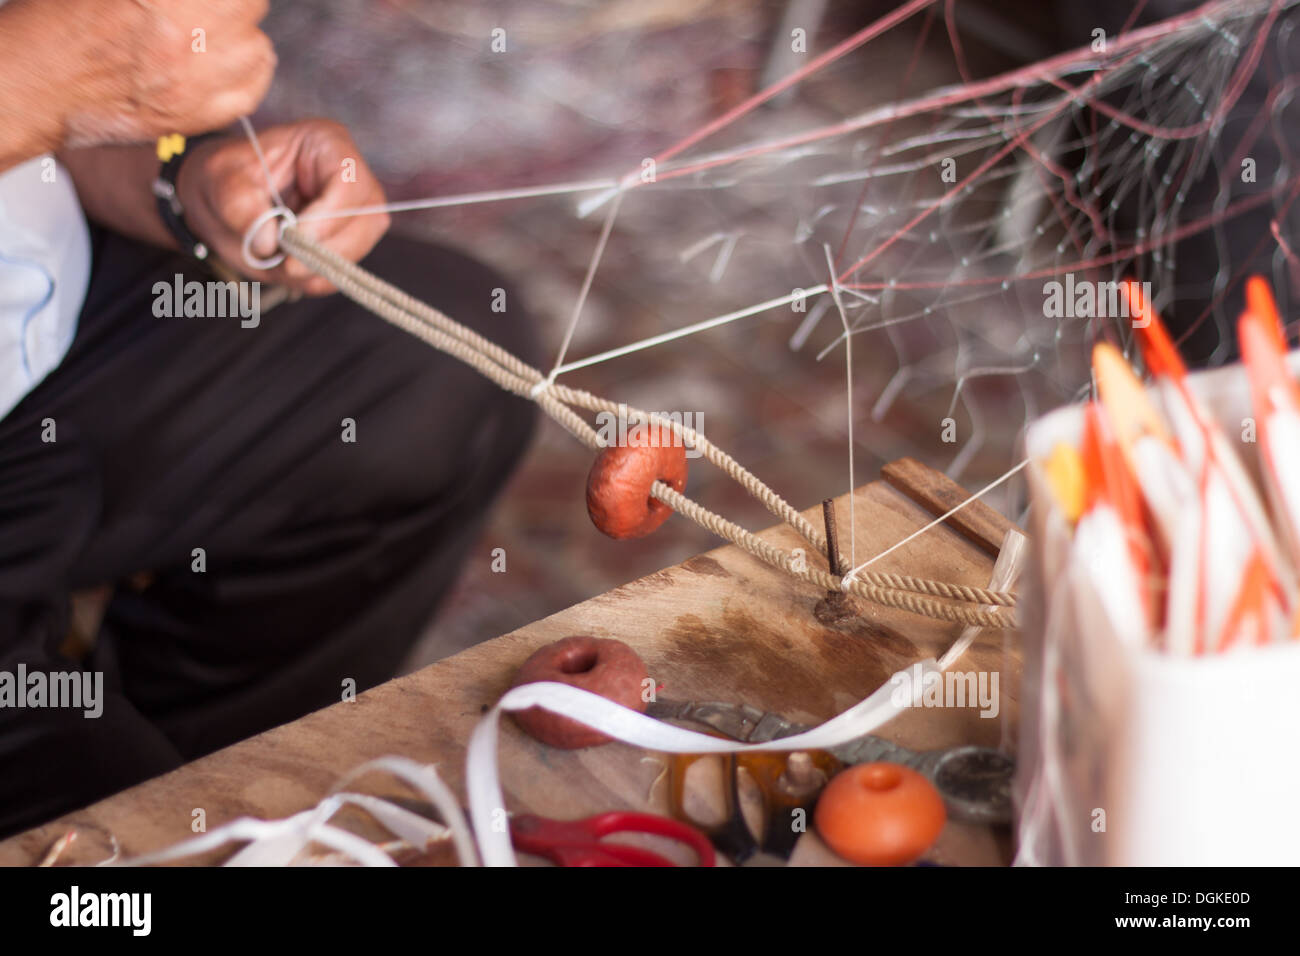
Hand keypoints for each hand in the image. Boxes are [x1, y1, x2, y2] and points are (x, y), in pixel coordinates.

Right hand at [58, 0, 274, 147]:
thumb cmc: (64, 22)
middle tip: (202, 7)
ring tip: (210, 32)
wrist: (42, 84)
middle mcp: (190, 36)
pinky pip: (251, 89)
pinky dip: (245, 73)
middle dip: (229, 3)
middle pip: (249, 5)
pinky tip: (222, 62)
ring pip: (257, 46)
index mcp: (169, 1)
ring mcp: (199, 81)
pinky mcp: (199, 115)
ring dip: (240, 34)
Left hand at [177, 120, 390, 294]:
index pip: (348, 180)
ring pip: (359, 247)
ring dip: (319, 266)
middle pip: (366, 219)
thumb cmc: (225, 178)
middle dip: (324, 249)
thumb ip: (239, 206)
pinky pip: (344, 270)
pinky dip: (314, 277)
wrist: (223, 202)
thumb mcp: (220, 181)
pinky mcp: (349, 241)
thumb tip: (268, 242)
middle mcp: (351, 176)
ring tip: (280, 262)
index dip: (327, 216)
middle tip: (284, 262)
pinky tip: (288, 267)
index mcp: (325, 144)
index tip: (291, 239)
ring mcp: (356, 211)